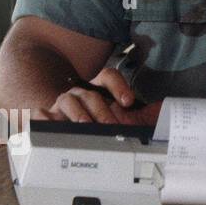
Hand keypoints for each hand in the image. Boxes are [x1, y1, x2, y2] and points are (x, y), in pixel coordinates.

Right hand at [40, 67, 161, 125]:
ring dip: (78, 114)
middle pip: (89, 94)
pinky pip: (42, 114)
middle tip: (111, 125)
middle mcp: (79, 94)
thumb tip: (164, 108)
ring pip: (68, 101)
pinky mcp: (45, 117)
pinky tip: (51, 123)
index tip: (128, 101)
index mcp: (98, 90)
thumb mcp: (122, 119)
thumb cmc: (94, 122)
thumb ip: (143, 114)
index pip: (108, 77)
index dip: (118, 87)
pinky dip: (45, 118)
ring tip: (86, 126)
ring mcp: (61, 104)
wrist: (62, 127)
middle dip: (102, 111)